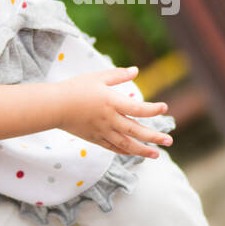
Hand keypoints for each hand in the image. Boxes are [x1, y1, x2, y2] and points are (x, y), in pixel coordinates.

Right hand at [55, 66, 170, 157]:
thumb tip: (136, 70)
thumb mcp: (98, 77)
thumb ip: (118, 75)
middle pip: (135, 130)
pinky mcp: (95, 138)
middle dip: (153, 137)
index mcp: (111, 102)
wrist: (54, 106)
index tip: (164, 108)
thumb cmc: (76, 88)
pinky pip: (113, 147)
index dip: (152, 109)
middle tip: (169, 141)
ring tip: (156, 155)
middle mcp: (109, 119)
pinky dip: (125, 151)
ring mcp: (102, 131)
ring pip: (126, 144)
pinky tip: (134, 152)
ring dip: (142, 150)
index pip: (137, 108)